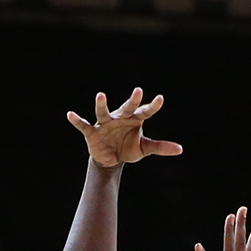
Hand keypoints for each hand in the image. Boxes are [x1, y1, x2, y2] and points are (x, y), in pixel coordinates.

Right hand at [66, 88, 182, 167]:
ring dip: (102, 104)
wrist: (112, 159)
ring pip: (103, 112)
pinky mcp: (93, 132)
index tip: (160, 99)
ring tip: (100, 95)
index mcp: (134, 120)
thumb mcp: (144, 148)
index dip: (152, 106)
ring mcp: (105, 123)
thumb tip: (180, 149)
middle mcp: (120, 117)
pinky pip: (84, 125)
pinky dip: (77, 120)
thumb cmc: (128, 148)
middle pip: (127, 107)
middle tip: (138, 91)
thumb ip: (160, 147)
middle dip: (132, 100)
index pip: (145, 111)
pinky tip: (70, 114)